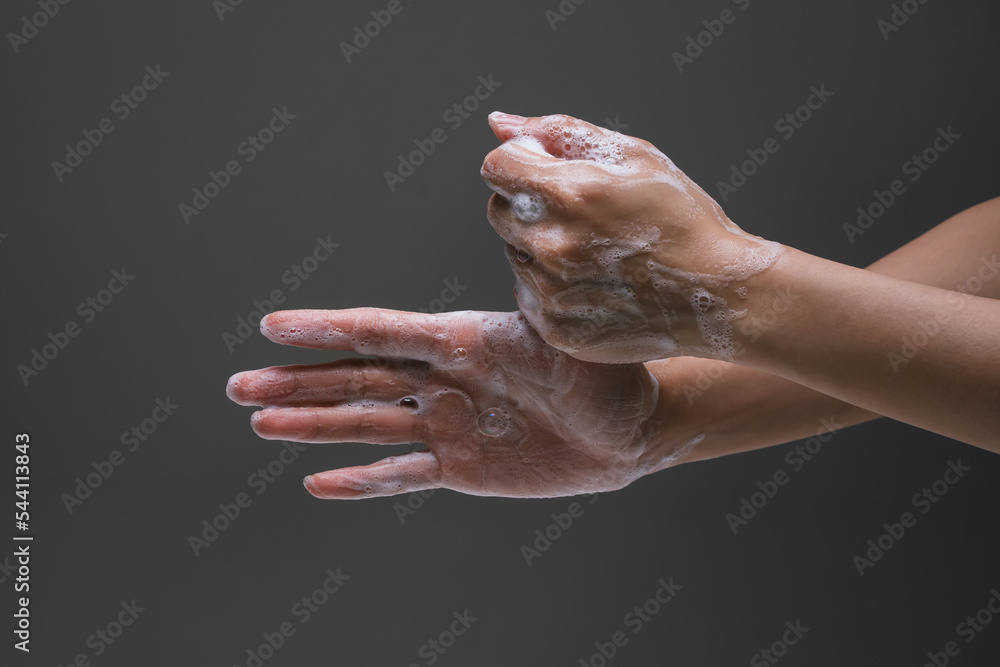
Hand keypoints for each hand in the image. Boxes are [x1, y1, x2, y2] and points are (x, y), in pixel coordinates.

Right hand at [226, 308, 675, 498]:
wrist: (630, 428)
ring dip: (313, 424)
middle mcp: (443, 380)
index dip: (326, 330)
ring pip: (367, 425)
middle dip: (297, 381)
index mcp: (460, 340)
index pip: (381, 332)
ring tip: (261, 422)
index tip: (274, 326)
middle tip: (238, 384)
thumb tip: (517, 237)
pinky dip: (363, 483)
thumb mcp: (566, 329)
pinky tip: (320, 482)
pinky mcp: (462, 466)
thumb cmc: (606, 370)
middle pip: (356, 380)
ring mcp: (448, 424)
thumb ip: (530, 297)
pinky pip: (403, 475)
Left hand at [481, 112, 783, 363]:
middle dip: (528, 204)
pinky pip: (526, 295)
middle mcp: (553, 245)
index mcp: (570, 193)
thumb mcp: (634, 156)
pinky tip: (593, 283)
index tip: (549, 170)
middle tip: (580, 213)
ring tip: (594, 251)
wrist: (720, 295)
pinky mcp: (556, 328)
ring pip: (513, 253)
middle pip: (498, 210)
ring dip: (539, 247)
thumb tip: (499, 123)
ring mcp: (552, 292)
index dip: (522, 161)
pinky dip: (549, 287)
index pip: (497, 165)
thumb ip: (560, 133)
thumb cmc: (684, 220)